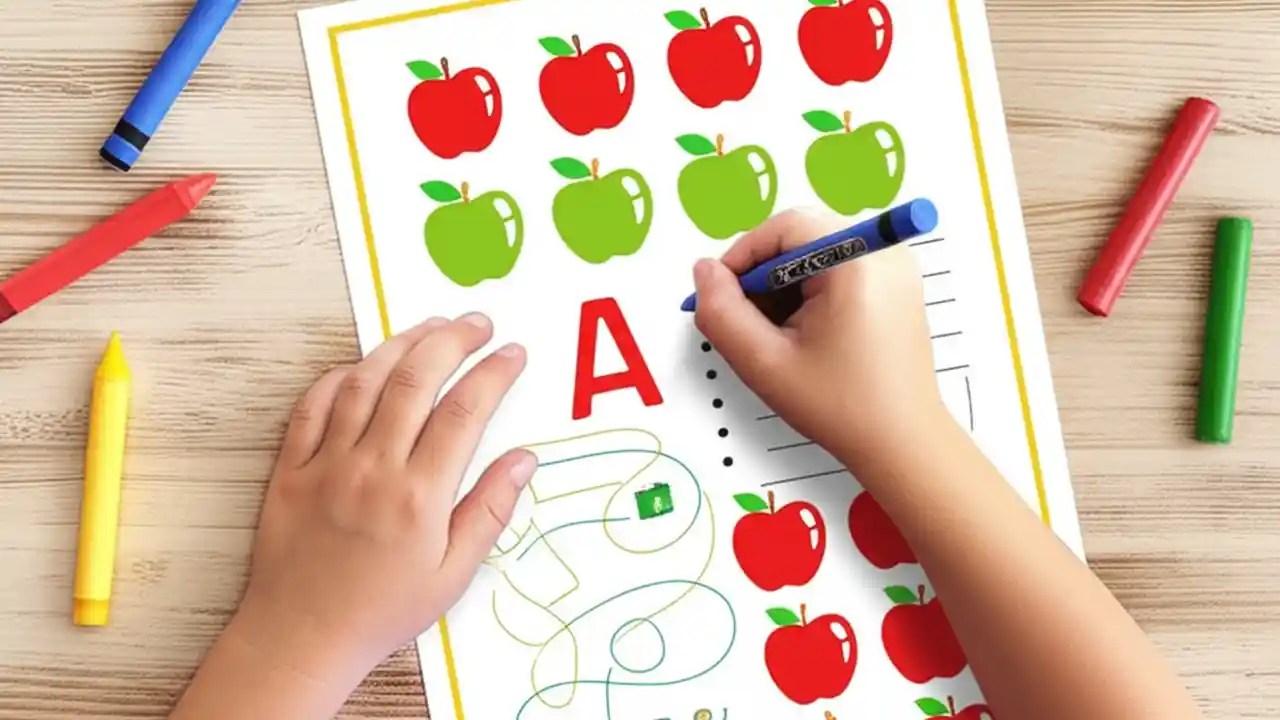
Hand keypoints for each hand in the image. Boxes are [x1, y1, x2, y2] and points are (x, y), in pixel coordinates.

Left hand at [233, 314, 533, 690]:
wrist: (302, 638)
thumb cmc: (381, 612)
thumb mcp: (452, 574)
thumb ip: (489, 511)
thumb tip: (523, 461)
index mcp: (419, 497)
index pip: (465, 412)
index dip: (494, 373)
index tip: (513, 354)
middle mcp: (373, 470)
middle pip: (416, 379)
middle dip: (453, 340)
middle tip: (477, 325)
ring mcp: (328, 465)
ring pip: (365, 381)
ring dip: (400, 345)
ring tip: (429, 327)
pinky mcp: (292, 469)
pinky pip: (312, 406)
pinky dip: (339, 377)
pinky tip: (362, 366)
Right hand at [693, 209, 944, 470]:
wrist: (902, 442)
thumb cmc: (844, 407)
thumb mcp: (765, 362)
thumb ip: (722, 313)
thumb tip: (705, 272)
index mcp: (857, 263)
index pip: (784, 227)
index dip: (743, 255)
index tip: (723, 293)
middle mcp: (884, 253)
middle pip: (801, 236)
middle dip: (765, 275)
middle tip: (750, 321)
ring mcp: (895, 268)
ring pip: (817, 252)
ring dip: (786, 286)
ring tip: (780, 336)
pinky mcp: (896, 284)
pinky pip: (840, 267)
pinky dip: (811, 292)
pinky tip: (804, 334)